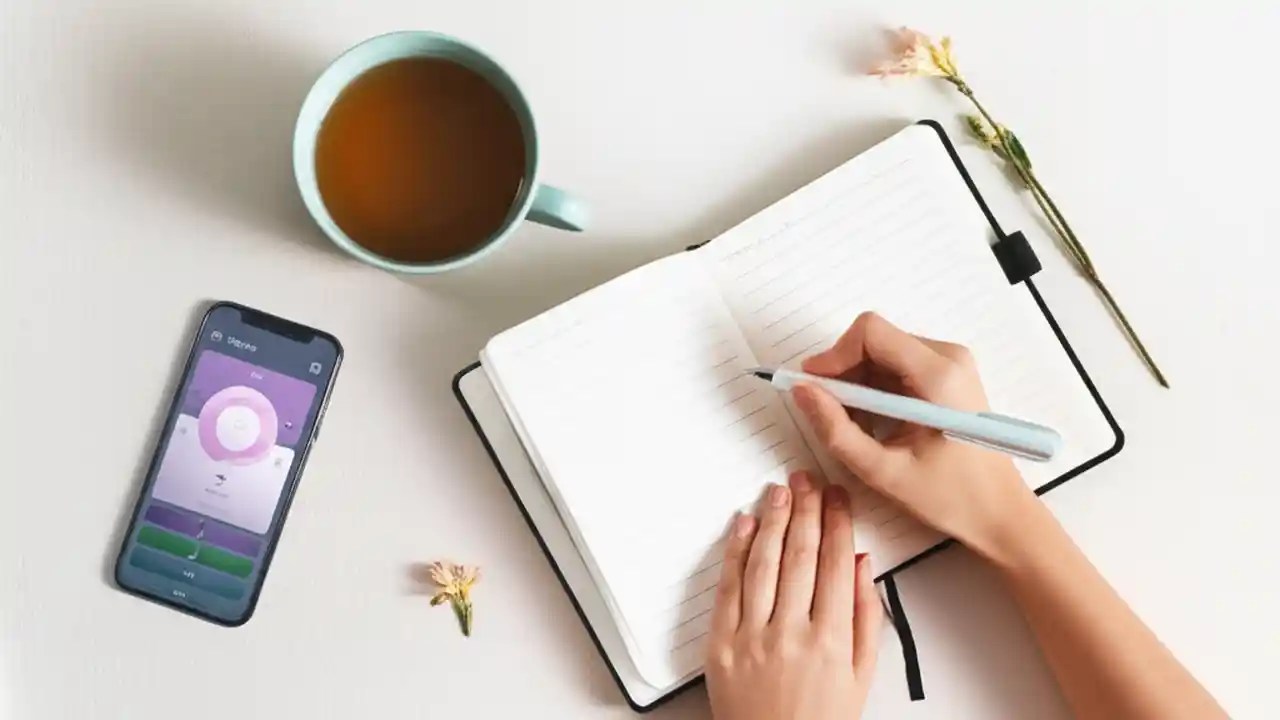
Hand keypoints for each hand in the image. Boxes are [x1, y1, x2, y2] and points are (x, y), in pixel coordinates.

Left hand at [706, 471, 881, 719]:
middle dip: (806, 511)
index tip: (838, 498)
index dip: (838, 524)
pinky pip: (728, 588)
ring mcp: (752, 637)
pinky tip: (744, 525)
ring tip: (779, 491)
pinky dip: (735, 552)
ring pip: (764, 564)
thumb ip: (865, 617)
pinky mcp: (721, 644)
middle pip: (801, 556)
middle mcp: (791, 634)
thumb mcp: (861, 675)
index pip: (836, 564)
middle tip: (807, 481)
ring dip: (773, 521)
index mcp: (831, 640)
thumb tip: (862, 564)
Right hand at [790, 312, 1036, 563]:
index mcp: (938, 375)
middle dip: (844, 374)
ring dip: (859, 385)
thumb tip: (802, 392)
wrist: (1000, 512)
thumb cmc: (951, 497)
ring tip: (857, 428)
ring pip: (882, 352)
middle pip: (875, 340)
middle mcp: (949, 358)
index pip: (870, 332)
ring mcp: (951, 364)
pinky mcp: (948, 375)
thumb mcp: (883, 471)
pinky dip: (876, 390)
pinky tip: (877, 425)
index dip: (834, 356)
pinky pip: (897, 366)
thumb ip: (836, 430)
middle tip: (831, 416)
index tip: (814, 389)